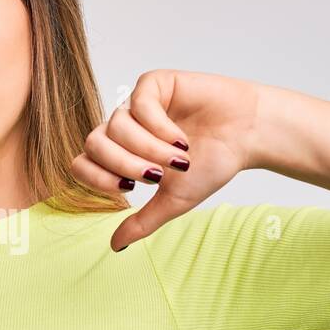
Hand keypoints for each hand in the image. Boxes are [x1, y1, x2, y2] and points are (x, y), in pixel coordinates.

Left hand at [71, 69, 261, 251]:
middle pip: (94, 144)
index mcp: (119, 152)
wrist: (247, 136)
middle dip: (124, 164)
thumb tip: (114, 246)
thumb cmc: (211, 164)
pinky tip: (181, 139)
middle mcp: (122, 126)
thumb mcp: (173, 200)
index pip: (82, 163)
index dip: (97, 178)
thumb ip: (143, 221)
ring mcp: (136, 103)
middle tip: (156, 176)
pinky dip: (159, 126)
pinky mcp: (154, 83)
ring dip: (149, 148)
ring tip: (179, 159)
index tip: (129, 189)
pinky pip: (138, 103)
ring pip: (117, 125)